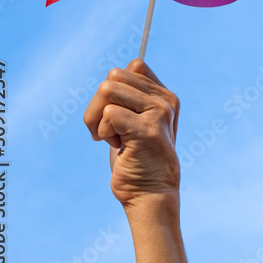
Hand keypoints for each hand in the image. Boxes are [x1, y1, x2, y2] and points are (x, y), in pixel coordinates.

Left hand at [83, 60, 181, 209]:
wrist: (150, 195)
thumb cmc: (137, 162)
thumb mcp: (135, 124)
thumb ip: (130, 101)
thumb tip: (110, 80)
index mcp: (165, 96)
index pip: (133, 67)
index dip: (114, 91)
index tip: (118, 117)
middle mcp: (165, 100)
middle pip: (114, 76)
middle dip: (98, 104)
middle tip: (107, 130)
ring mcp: (159, 113)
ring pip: (107, 90)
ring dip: (97, 118)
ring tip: (111, 138)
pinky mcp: (148, 130)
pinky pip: (108, 114)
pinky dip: (102, 132)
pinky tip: (116, 146)